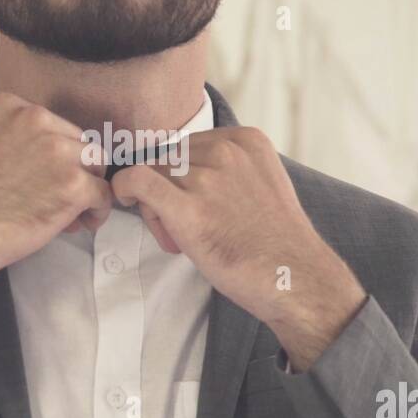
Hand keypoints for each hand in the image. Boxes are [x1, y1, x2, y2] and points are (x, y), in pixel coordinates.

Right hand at [0, 91, 111, 344]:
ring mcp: (57, 150)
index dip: (54, 156)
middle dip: (73, 171)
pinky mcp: (73, 184)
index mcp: (10, 104)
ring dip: (87, 190)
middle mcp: (35, 118)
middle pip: (79, 142)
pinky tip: (78, 224)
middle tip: (54, 201)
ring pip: (95, 166)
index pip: (55, 125)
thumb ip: (16, 139)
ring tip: (66, 214)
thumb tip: (56, 158)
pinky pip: (103, 194)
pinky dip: (97, 212)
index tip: (42, 180)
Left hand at [111, 127, 366, 369]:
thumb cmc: (275, 242)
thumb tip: (178, 173)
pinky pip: (136, 181)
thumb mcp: (260, 184)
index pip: (189, 145)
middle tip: (182, 229)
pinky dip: (124, 187)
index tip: (195, 205)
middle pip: (168, 158)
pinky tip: (127, 200)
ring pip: (151, 172)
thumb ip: (227, 169)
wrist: (293, 277)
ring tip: (179, 237)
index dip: (182, 176)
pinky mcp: (188, 208)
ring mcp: (206, 178)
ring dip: (153, 204)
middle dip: (167, 190)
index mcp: (246, 140)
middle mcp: (225, 152)